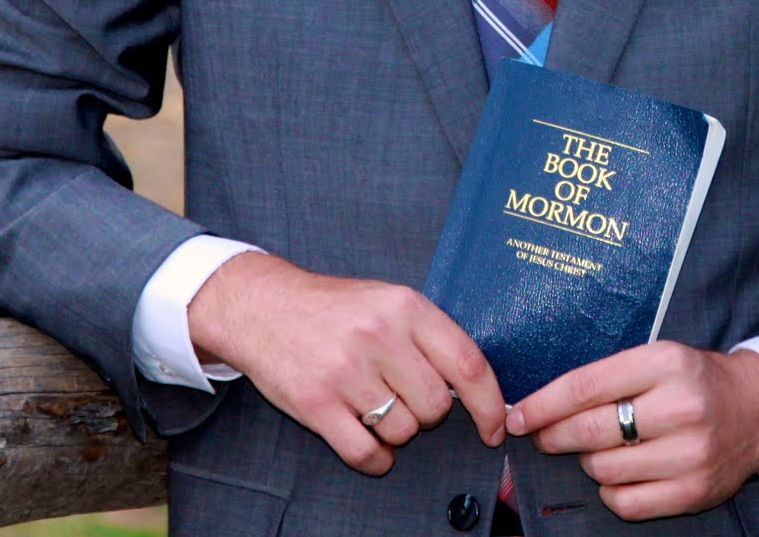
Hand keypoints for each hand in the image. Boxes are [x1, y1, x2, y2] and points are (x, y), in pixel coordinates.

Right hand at [187, 251, 505, 475]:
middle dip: (425, 412)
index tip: (496, 427)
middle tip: (401, 395)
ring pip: (402, 432)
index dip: (489, 404)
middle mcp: (378, 335)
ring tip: (370, 402)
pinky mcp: (317, 403)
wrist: (262, 307)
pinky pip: (366, 454)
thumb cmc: (333, 309)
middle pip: (436, 407)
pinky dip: (373, 457)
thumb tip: (476, 386)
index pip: (467, 363)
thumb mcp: (386, 300)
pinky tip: (363, 435)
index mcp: (404, 306)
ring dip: (394, 430)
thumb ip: (427, 335)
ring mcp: (345, 370)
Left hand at [506, 343, 758, 520]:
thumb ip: (608, 375)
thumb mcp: (657, 357)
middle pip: (590, 431)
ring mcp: (689, 454)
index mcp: (664, 363)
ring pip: (604, 469)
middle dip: (553, 436)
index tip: (517, 416)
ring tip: (596, 447)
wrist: (757, 409)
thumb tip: (544, 403)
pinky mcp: (694, 492)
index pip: (584, 386)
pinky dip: (610, 491)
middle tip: (540, 435)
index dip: (542, 404)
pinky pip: (626, 502)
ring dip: (587, 461)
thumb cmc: (694, 379)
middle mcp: (678, 407)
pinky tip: (618, 473)